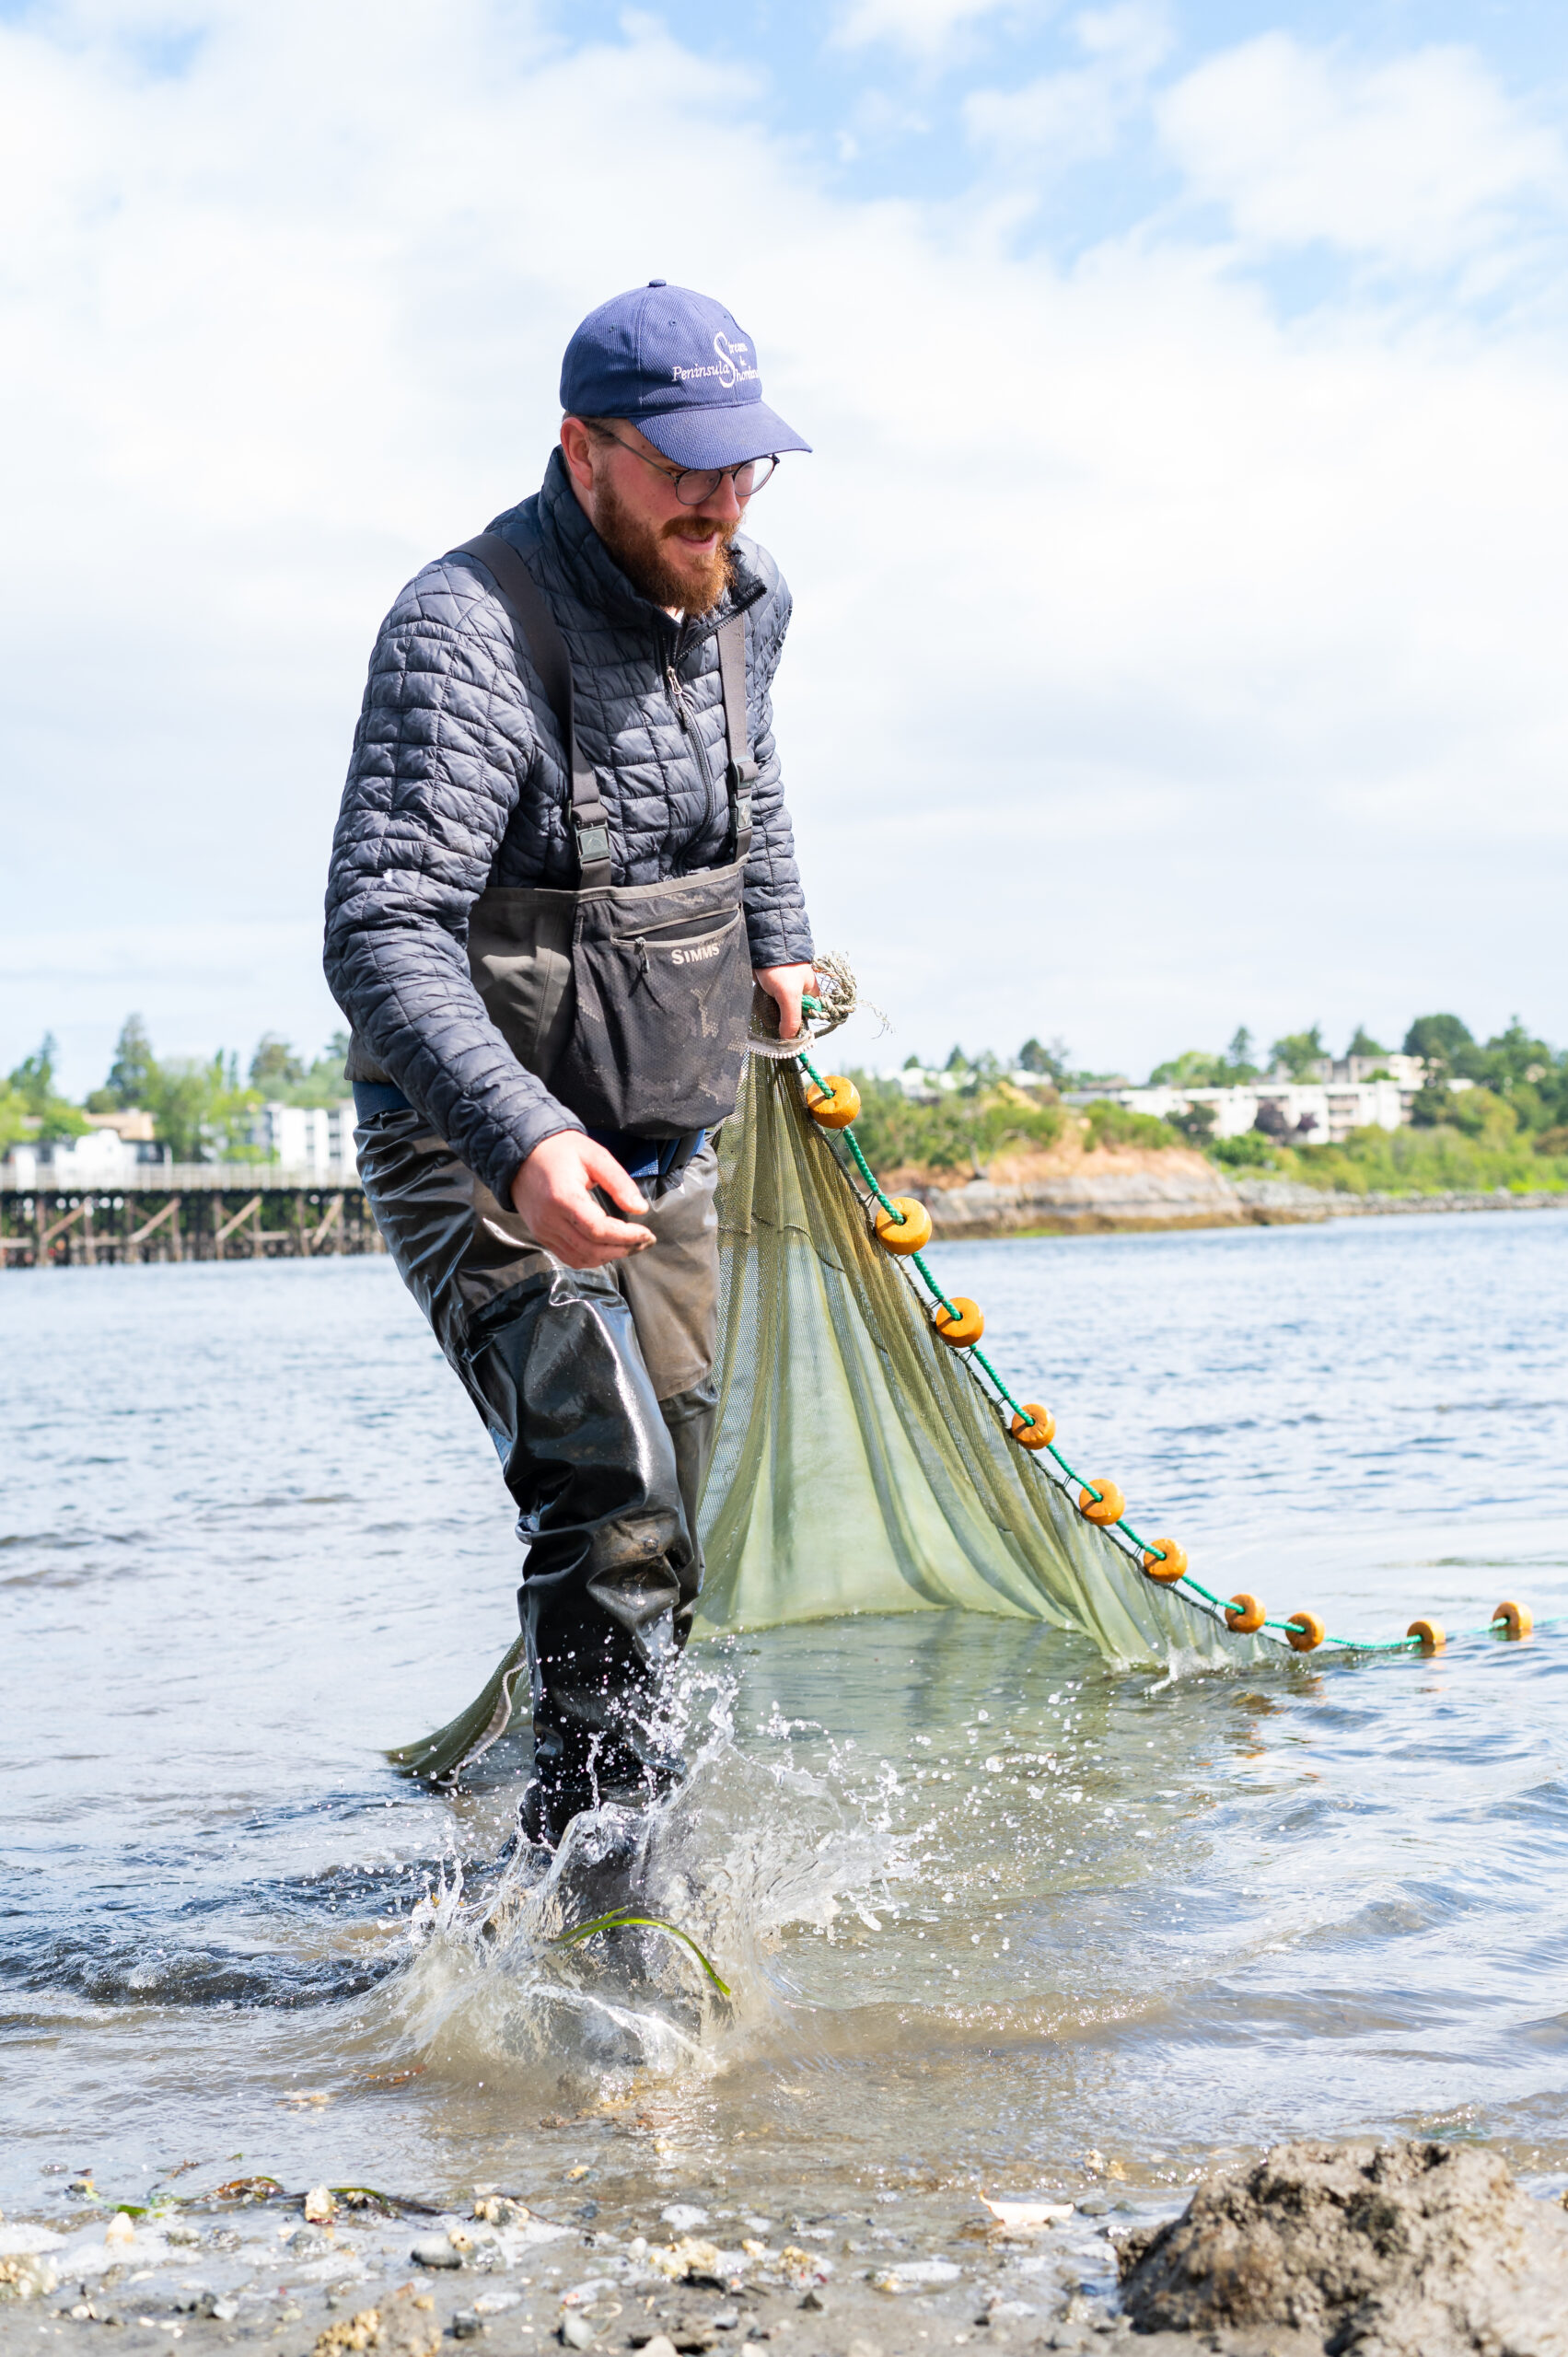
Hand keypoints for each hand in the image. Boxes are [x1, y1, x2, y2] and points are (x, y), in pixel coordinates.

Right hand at [510, 1131, 654, 1267]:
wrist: (523, 1152)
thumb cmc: (561, 1150)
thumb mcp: (594, 1156)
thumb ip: (619, 1182)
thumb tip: (640, 1209)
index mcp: (563, 1197)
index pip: (598, 1230)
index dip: (626, 1237)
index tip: (648, 1233)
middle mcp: (549, 1219)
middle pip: (591, 1249)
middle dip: (623, 1249)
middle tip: (646, 1241)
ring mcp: (542, 1230)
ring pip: (580, 1258)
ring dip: (609, 1257)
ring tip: (631, 1246)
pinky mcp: (540, 1234)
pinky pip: (568, 1257)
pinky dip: (591, 1258)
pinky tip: (608, 1248)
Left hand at [753, 961, 817, 1041]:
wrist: (762, 948)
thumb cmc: (781, 968)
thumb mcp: (790, 995)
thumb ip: (791, 1018)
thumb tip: (788, 1038)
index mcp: (812, 995)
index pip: (808, 1019)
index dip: (799, 1029)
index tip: (787, 1037)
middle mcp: (800, 994)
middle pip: (792, 1017)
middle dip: (783, 1024)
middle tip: (773, 1030)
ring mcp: (785, 992)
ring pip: (780, 1012)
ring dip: (772, 1017)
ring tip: (765, 1019)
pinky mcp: (772, 989)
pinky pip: (770, 1005)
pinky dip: (765, 1009)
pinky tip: (760, 1011)